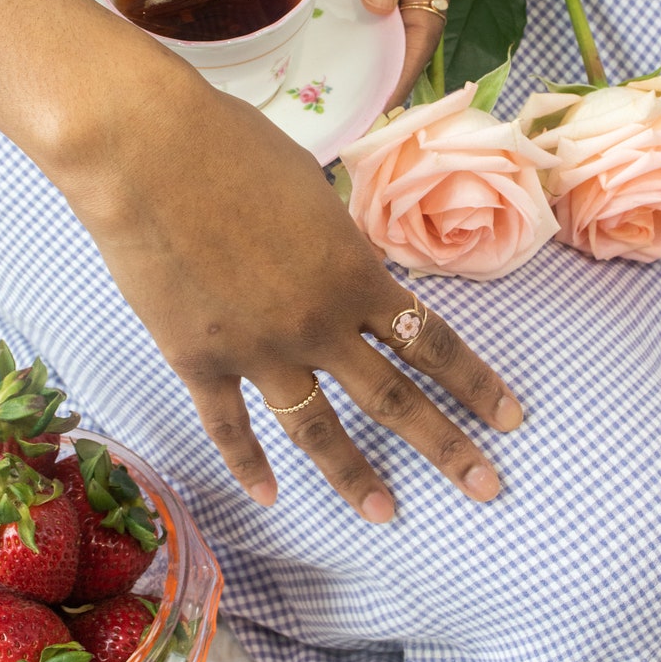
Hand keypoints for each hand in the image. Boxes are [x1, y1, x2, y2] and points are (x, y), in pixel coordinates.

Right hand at [62, 53, 523, 522]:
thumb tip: (347, 267)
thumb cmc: (236, 148)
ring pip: (318, 430)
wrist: (149, 154)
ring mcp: (259, 352)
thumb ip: (339, 243)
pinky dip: (247, 463)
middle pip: (395, 397)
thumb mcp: (314, 191)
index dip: (476, 382)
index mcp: (355, 274)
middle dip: (447, 446)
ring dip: (355, 476)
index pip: (432, 341)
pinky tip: (266, 494)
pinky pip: (229, 425)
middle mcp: (318, 325)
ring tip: (385, 513)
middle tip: (487, 487)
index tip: (511, 417)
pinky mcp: (199, 361)